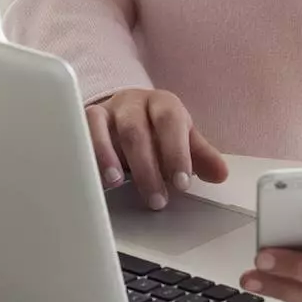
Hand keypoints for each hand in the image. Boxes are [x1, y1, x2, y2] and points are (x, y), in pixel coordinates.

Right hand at [85, 87, 228, 209]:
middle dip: (147, 167)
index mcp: (163, 104)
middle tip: (157, 199)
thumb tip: (221, 174)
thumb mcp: (182, 139)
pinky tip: (92, 176)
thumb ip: (200, 156)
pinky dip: (87, 153)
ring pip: (104, 128)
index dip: (176, 152)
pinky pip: (80, 132)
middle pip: (137, 130)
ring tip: (117, 184)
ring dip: (109, 157)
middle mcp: (133, 103)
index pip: (170, 122)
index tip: (181, 183)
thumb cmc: (157, 129)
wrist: (124, 110)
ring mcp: (106, 110)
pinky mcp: (84, 120)